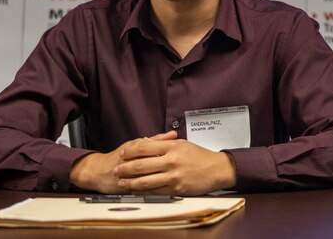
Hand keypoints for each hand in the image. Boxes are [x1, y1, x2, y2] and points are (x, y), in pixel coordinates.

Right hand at [69, 131, 175, 192]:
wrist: (97, 171)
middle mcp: (133, 161)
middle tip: (183, 168)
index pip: (158, 148)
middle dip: (169, 167)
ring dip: (162, 178)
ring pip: (149, 177)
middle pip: (155, 163)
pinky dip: (152, 190)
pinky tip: (163, 190)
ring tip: (176, 179)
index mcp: (137, 148)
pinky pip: (142, 190)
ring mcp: (129, 175)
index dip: (173, 152)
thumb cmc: (119, 156)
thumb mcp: (136, 144)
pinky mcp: (126, 188)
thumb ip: (156, 140)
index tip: (185, 154)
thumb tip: (173, 134)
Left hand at [113, 131, 237, 194]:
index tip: (122, 154)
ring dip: (130, 182)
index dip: (131, 151)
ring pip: (146, 180)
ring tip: (121, 182)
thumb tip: (144, 141)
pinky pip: (155, 191)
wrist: (216, 169)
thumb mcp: (182, 144)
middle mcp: (171, 161)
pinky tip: (136, 190)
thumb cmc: (200, 156)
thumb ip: (163, 143)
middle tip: (116, 170)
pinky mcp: (176, 189)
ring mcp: (173, 176)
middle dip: (125, 168)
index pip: (145, 147)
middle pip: (142, 164)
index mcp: (172, 147)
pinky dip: (142, 191)